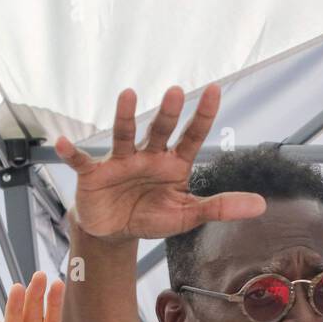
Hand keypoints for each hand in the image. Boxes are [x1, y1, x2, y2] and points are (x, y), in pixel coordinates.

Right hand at [54, 85, 264, 241]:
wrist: (115, 232)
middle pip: (160, 130)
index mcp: (173, 163)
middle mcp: (148, 155)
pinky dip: (71, 152)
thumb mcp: (188, 214)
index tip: (215, 90)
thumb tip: (260, 205)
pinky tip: (62, 142)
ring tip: (130, 96)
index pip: (192, 135)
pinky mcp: (93, 174)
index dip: (203, 114)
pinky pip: (81, 161)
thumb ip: (221, 207)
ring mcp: (119, 161)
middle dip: (168, 112)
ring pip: (124, 135)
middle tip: (177, 91)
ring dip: (126, 116)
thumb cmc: (151, 215)